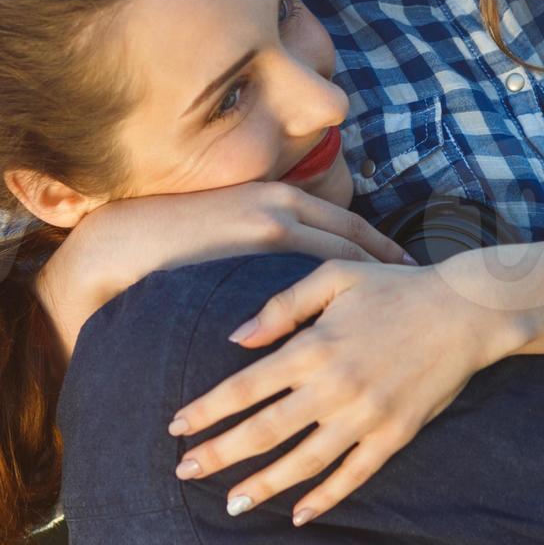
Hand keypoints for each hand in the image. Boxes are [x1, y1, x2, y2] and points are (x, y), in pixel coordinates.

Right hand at [35, 183, 412, 363]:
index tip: (412, 276)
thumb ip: (270, 234)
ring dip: (371, 298)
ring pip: (338, 271)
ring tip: (398, 332)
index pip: (349, 226)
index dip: (384, 253)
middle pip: (356, 245)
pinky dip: (331, 319)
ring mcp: (267, 236)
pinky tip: (348, 347)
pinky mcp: (248, 266)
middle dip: (390, 274)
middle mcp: (283, 209)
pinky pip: (304, 297)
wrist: (122, 246)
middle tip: (421, 303)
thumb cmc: (176, 240)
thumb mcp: (233, 222)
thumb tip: (305, 261)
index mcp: (281, 198)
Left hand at [168, 260, 523, 525]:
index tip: (175, 426)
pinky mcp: (395, 435)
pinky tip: (298, 514)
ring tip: (231, 503)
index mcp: (314, 346)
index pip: (244, 387)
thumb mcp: (334, 278)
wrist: (465, 312)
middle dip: (219, 454)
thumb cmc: (395, 288)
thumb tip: (235, 338)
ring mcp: (366, 415)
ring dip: (264, 485)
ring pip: (303, 461)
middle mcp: (334, 386)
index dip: (206, 410)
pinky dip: (325, 498)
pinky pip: (354, 475)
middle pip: (264, 430)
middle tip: (184, 471)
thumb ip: (282, 306)